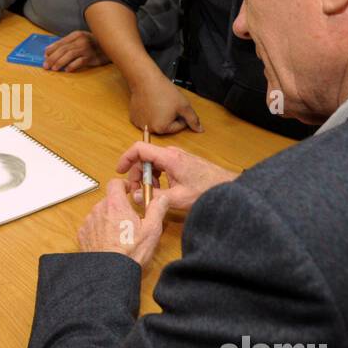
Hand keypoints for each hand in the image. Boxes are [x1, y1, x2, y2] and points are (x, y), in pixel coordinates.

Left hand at [44, 30, 109, 72]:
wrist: (110, 45)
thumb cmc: (92, 43)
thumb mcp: (80, 39)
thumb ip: (68, 44)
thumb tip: (51, 51)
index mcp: (76, 35)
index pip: (61, 42)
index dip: (51, 49)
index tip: (45, 56)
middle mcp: (81, 41)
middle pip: (63, 49)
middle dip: (52, 58)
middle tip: (46, 65)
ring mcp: (86, 49)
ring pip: (70, 55)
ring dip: (60, 62)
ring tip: (53, 69)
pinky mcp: (92, 57)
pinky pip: (80, 61)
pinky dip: (72, 66)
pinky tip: (67, 70)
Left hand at [77, 179, 171, 267]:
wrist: (110, 273)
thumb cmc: (131, 252)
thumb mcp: (152, 229)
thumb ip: (157, 208)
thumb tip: (162, 197)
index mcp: (115, 205)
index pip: (115, 183)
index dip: (123, 185)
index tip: (129, 191)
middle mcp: (99, 210)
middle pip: (109, 200)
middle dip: (119, 207)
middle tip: (130, 220)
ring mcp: (89, 222)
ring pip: (100, 213)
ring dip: (108, 219)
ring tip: (119, 235)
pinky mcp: (82, 235)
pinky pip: (92, 226)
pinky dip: (99, 230)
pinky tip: (108, 242)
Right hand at [116, 142, 236, 211]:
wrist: (228, 187)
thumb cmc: (207, 191)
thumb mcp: (178, 198)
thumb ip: (154, 197)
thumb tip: (136, 197)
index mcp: (169, 158)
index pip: (139, 148)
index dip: (126, 158)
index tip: (119, 171)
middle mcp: (172, 153)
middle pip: (144, 158)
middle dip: (137, 175)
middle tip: (138, 193)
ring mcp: (177, 157)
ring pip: (152, 163)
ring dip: (147, 178)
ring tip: (151, 194)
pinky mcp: (181, 162)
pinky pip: (161, 166)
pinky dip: (157, 177)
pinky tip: (162, 191)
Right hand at [130, 74, 202, 133]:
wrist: (145, 80)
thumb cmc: (165, 92)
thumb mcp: (184, 105)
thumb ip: (193, 119)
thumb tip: (201, 130)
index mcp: (162, 129)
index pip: (178, 126)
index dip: (180, 115)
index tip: (175, 105)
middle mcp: (149, 129)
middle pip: (167, 126)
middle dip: (169, 117)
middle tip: (167, 103)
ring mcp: (140, 124)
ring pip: (156, 122)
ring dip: (159, 115)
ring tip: (158, 102)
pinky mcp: (134, 118)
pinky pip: (146, 119)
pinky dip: (149, 113)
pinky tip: (149, 104)